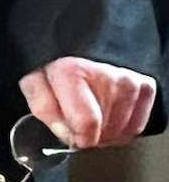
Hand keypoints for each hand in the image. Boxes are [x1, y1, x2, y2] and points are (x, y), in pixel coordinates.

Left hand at [19, 57, 155, 148]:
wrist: (88, 45)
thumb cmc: (60, 67)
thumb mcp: (35, 82)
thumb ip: (42, 107)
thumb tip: (64, 131)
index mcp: (72, 71)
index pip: (86, 125)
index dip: (75, 136)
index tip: (69, 130)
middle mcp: (106, 76)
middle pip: (101, 133)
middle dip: (86, 134)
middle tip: (77, 116)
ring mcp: (129, 83)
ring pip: (118, 134)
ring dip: (103, 132)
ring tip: (92, 112)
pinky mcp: (146, 88)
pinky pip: (134, 128)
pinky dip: (119, 127)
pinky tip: (107, 112)